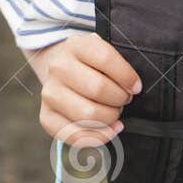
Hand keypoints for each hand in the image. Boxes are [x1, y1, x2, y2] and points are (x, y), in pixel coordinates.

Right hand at [34, 32, 141, 148]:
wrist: (62, 70)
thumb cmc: (92, 64)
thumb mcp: (104, 51)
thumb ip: (119, 64)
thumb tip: (134, 88)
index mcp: (76, 45)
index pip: (105, 58)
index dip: (127, 76)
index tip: (135, 86)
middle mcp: (58, 67)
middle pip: (98, 89)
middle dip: (120, 99)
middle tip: (123, 99)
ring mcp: (49, 93)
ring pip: (88, 114)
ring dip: (110, 118)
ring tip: (114, 112)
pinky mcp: (46, 116)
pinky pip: (75, 135)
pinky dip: (99, 137)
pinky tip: (109, 129)